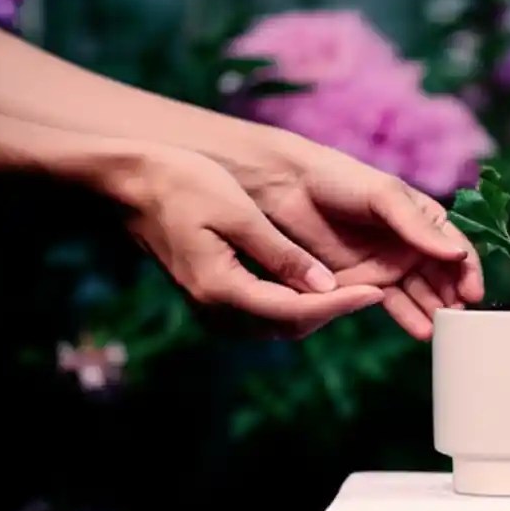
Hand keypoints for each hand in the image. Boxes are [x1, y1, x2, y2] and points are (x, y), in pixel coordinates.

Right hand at [104, 144, 385, 338]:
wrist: (131, 186)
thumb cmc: (181, 185)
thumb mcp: (237, 212)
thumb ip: (281, 253)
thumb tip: (324, 286)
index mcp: (221, 289)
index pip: (295, 310)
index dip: (341, 304)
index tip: (378, 292)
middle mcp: (216, 310)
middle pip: (291, 325)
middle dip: (336, 309)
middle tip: (378, 288)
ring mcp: (213, 310)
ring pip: (281, 323)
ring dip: (319, 309)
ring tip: (359, 285)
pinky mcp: (215, 301)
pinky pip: (266, 312)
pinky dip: (297, 302)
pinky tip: (321, 282)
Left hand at [224, 129, 484, 339]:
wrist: (287, 188)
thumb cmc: (340, 179)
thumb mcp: (385, 197)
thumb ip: (418, 227)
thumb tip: (458, 255)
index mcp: (422, 219)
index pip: (456, 249)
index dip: (469, 271)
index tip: (474, 294)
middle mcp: (410, 244)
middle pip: (442, 278)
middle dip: (453, 298)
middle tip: (461, 321)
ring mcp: (387, 265)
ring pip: (420, 294)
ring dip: (433, 311)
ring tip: (442, 331)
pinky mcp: (362, 282)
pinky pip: (392, 303)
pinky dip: (408, 317)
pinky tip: (420, 329)